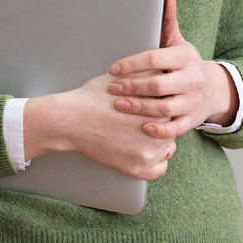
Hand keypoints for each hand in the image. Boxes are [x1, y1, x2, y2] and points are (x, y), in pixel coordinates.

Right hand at [29, 73, 174, 179]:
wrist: (70, 120)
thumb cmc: (93, 98)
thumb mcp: (124, 79)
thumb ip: (149, 77)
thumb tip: (166, 73)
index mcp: (158, 110)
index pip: (172, 108)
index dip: (160, 105)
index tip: (150, 105)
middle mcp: (158, 133)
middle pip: (172, 128)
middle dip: (159, 123)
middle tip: (142, 119)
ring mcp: (148, 154)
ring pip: (167, 148)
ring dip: (157, 142)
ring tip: (138, 133)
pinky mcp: (137, 169)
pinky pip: (160, 168)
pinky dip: (153, 161)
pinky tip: (140, 149)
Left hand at [106, 0, 236, 139]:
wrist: (214, 89)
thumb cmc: (186, 63)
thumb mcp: (179, 42)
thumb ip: (167, 20)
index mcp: (185, 58)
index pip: (154, 58)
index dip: (131, 64)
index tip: (112, 69)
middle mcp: (191, 80)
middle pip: (158, 85)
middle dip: (132, 87)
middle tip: (111, 88)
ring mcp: (192, 102)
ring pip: (165, 108)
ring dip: (140, 108)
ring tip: (119, 106)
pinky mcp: (191, 120)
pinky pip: (175, 129)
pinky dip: (159, 131)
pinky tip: (142, 128)